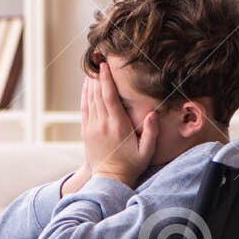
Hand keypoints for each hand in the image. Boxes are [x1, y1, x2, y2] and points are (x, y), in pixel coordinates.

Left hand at [80, 62, 156, 188]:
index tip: (104, 65)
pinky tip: (86, 86)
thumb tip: (154, 114)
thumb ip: (151, 132)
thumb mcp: (146, 151)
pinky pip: (84, 109)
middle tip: (97, 58)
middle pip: (97, 94)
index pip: (109, 97)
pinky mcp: (86, 132)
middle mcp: (102, 124)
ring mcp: (92, 128)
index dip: (106, 79)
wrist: (109, 180)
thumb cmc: (131, 166)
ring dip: (90, 83)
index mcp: (117, 126)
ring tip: (92, 68)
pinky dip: (84, 95)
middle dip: (97, 75)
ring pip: (89, 99)